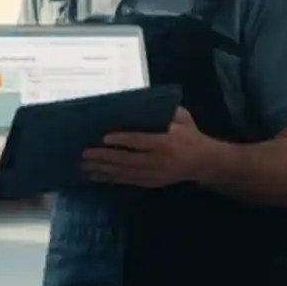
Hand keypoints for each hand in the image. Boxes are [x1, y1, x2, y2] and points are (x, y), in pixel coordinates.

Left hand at [81, 107, 220, 188]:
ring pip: (123, 173)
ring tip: (83, 165)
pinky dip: (109, 178)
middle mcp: (157, 162)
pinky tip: (94, 175)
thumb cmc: (190, 135)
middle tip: (84, 153)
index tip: (103, 137)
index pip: (140, 142)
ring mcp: (152, 175)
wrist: (203, 163)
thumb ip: (168, 112)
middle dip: (103, 157)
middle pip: (126, 160)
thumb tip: (144, 102)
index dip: (122, 140)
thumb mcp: (183, 118)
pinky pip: (125, 181)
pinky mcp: (149, 183)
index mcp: (166, 144)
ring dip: (101, 169)